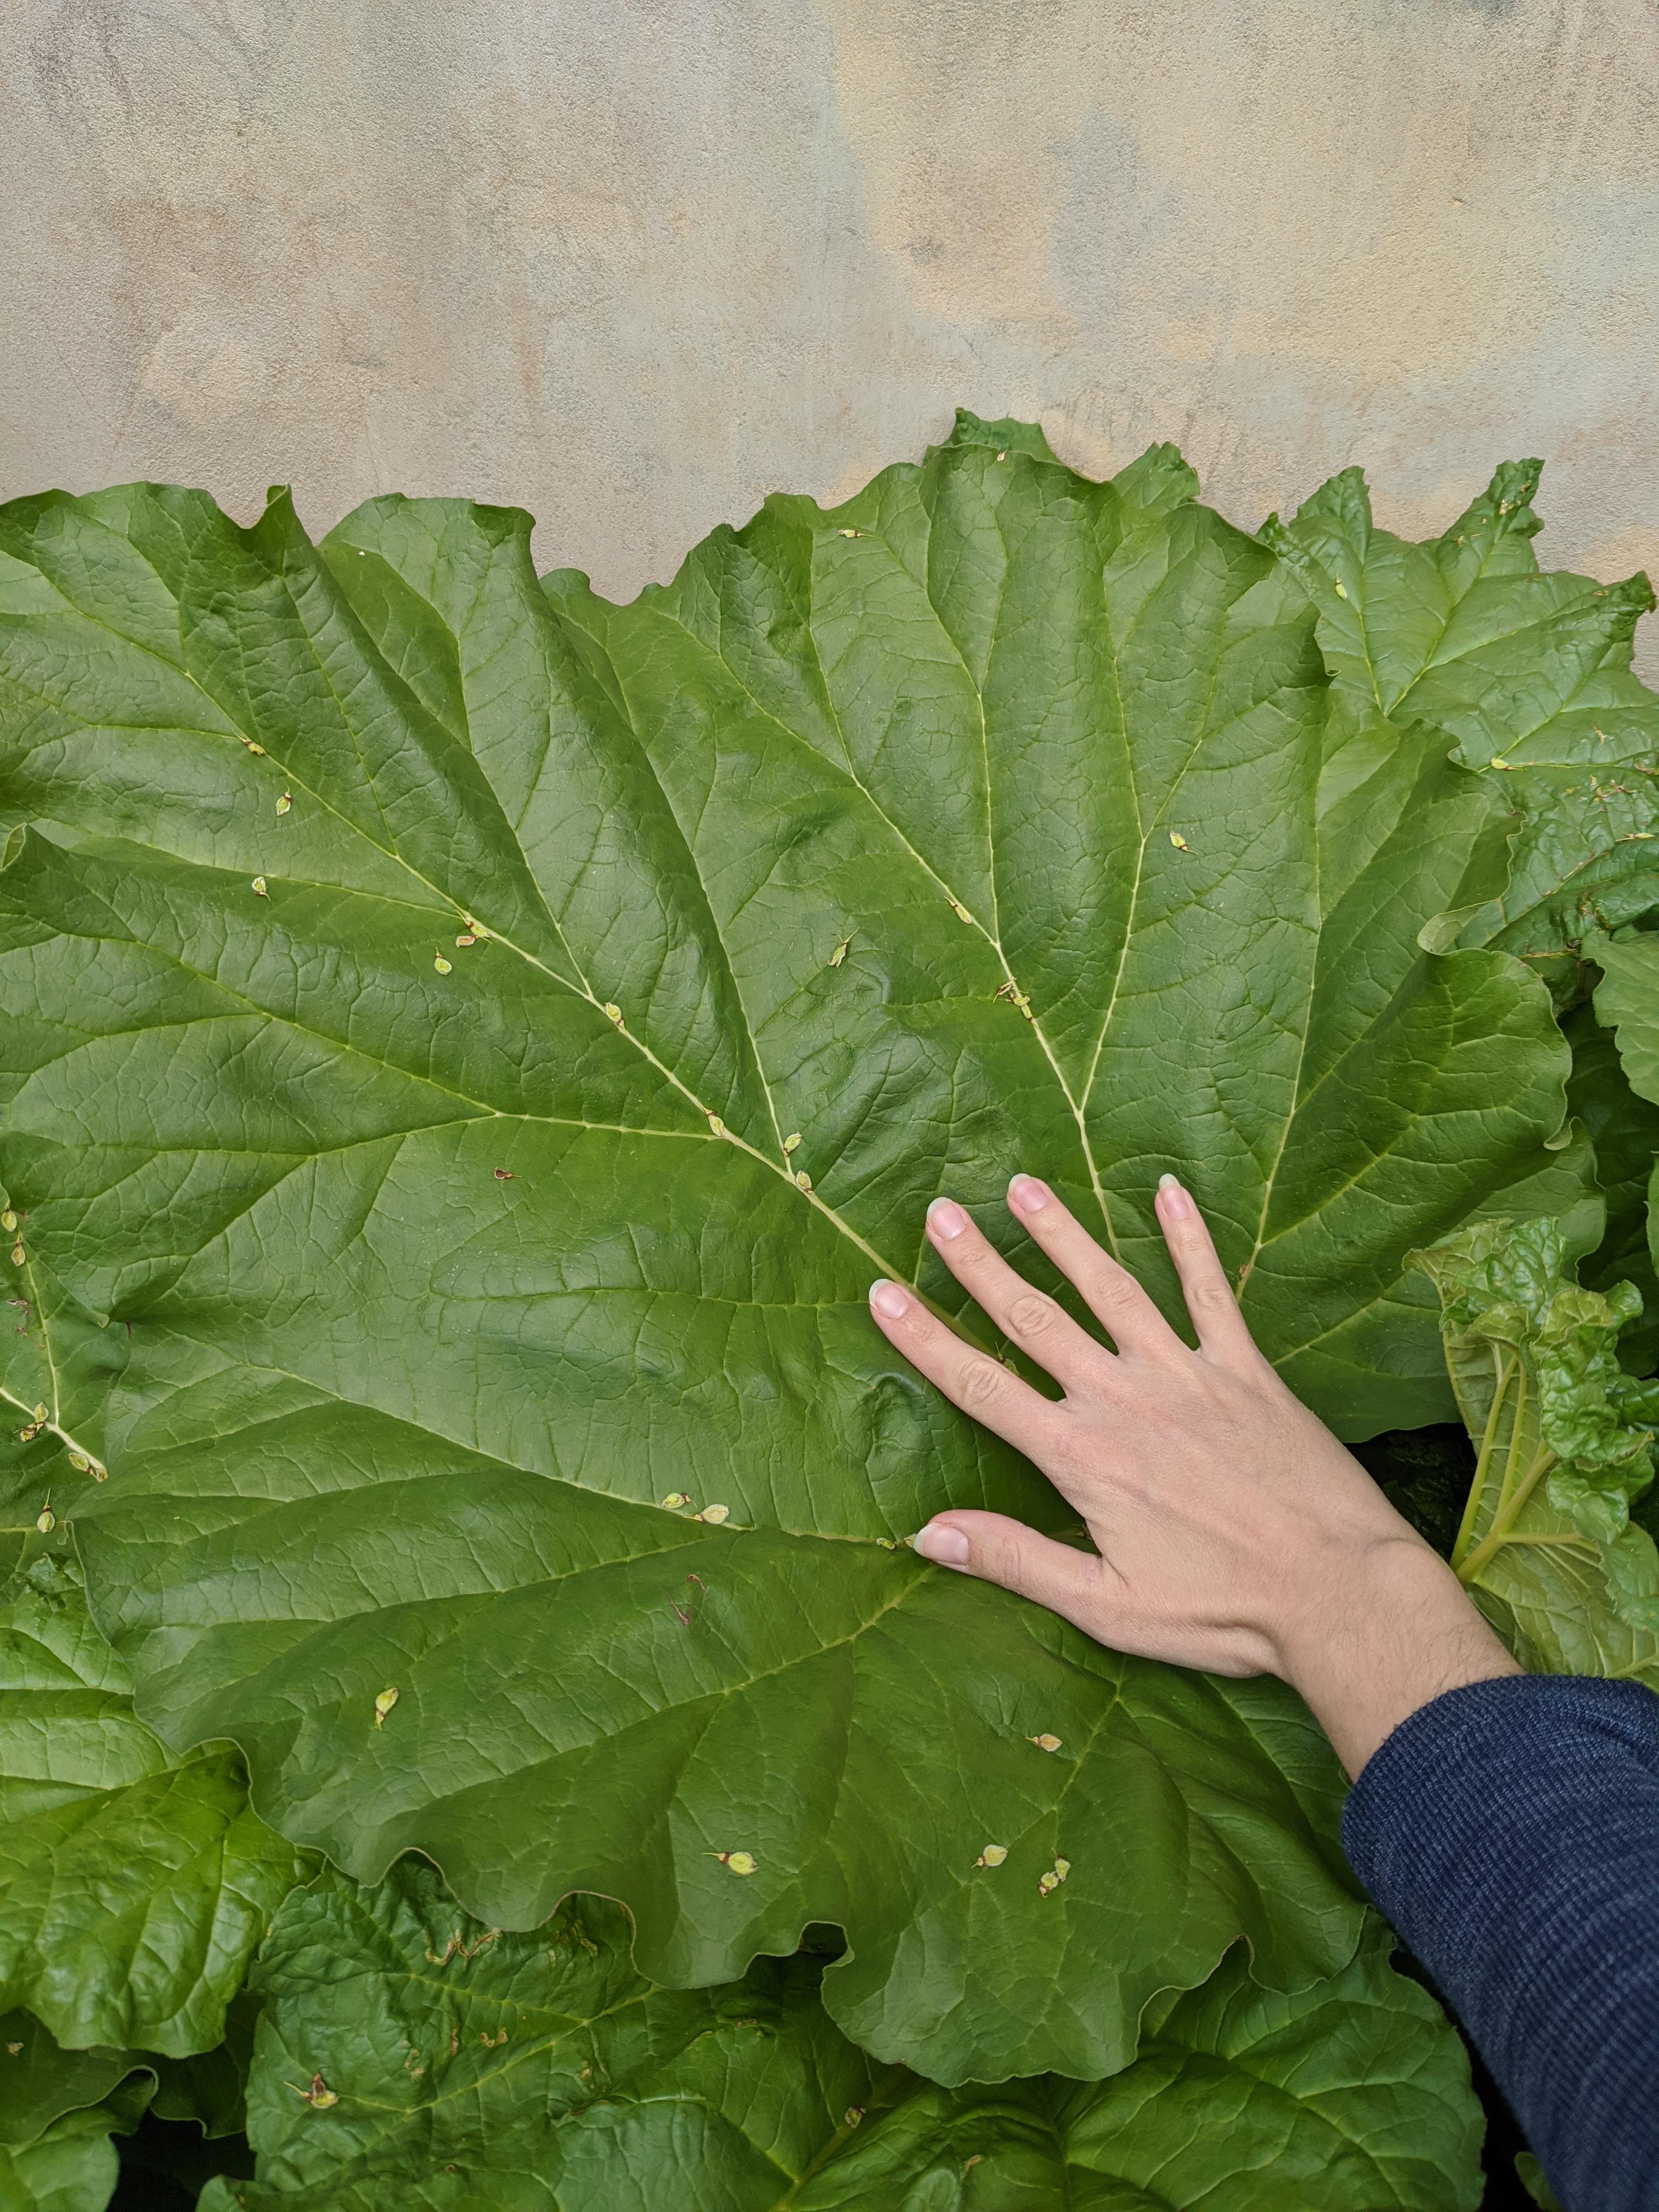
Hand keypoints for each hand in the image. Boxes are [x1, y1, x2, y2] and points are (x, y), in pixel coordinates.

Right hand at [866, 1173, 1520, 1776]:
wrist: (1340, 1592)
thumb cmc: (1222, 1611)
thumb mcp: (1106, 1607)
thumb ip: (1016, 1561)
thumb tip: (928, 1535)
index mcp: (1082, 1457)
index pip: (982, 1387)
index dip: (926, 1339)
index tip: (883, 1292)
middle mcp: (1124, 1400)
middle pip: (1035, 1320)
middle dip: (981, 1265)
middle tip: (940, 1211)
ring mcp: (1187, 1376)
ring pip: (1112, 1289)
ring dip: (1064, 1235)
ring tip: (1024, 1186)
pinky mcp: (1246, 1371)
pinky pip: (1211, 1292)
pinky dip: (1189, 1239)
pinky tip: (1169, 1191)